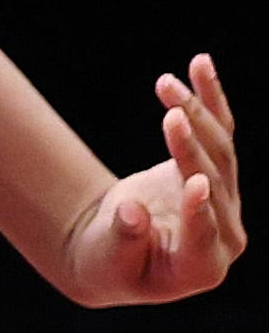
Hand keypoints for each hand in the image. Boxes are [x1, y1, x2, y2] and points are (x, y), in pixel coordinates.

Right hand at [58, 53, 241, 305]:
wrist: (115, 248)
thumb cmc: (108, 262)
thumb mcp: (109, 260)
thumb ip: (123, 240)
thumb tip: (132, 213)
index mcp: (201, 267)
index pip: (206, 234)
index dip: (200, 210)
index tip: (193, 183)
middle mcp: (224, 234)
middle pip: (213, 183)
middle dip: (190, 147)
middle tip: (171, 114)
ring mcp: (223, 200)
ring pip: (220, 151)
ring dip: (195, 114)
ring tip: (166, 84)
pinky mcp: (212, 170)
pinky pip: (217, 131)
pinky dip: (209, 98)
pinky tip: (200, 64)